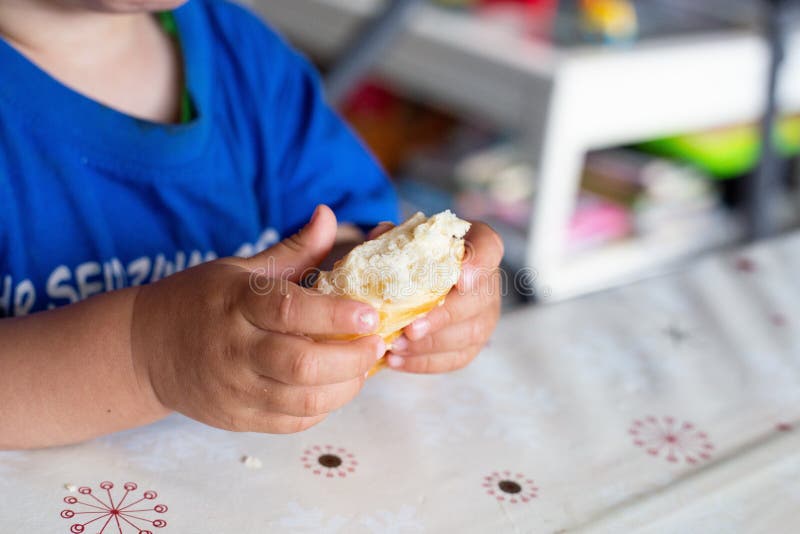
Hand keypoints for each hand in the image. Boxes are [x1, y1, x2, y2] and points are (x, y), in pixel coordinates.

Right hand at [131, 205, 384, 433]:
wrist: (144, 350)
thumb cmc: (201, 301)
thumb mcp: (239, 270)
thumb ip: (292, 250)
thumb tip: (328, 214)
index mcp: (236, 302)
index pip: (289, 310)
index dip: (335, 315)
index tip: (370, 314)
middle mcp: (234, 348)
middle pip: (300, 364)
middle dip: (350, 358)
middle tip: (377, 343)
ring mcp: (234, 389)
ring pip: (301, 400)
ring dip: (344, 388)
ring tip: (363, 367)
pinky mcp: (237, 418)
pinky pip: (290, 423)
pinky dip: (322, 409)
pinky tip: (335, 388)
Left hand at [382, 221, 503, 372]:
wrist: (426, 280)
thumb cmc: (419, 254)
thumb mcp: (408, 238)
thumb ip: (395, 236)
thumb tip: (379, 235)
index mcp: (478, 246)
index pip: (488, 248)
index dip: (478, 263)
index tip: (461, 278)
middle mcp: (489, 282)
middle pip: (478, 301)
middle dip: (444, 317)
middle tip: (411, 329)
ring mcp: (485, 315)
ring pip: (468, 335)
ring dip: (429, 345)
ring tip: (395, 346)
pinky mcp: (474, 343)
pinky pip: (456, 358)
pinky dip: (424, 363)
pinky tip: (396, 361)